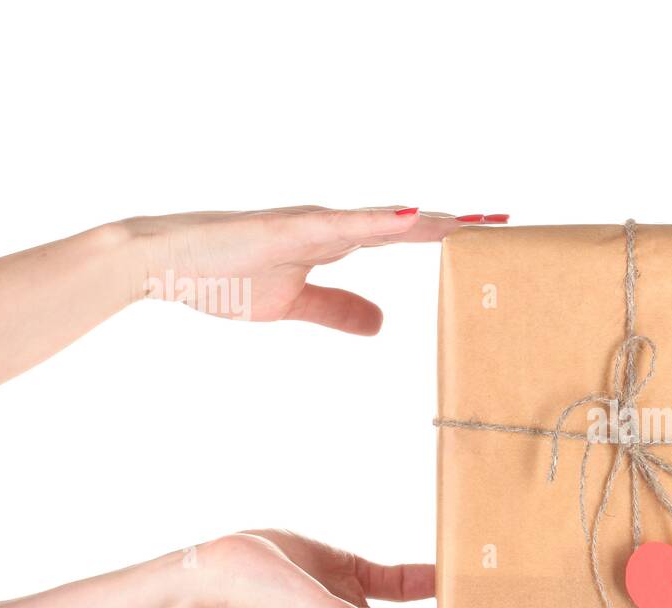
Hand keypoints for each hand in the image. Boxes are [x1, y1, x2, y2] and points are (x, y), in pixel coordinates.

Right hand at [123, 206, 506, 334]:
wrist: (166, 262)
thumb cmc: (224, 274)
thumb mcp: (296, 304)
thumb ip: (338, 310)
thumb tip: (382, 324)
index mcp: (336, 240)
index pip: (404, 236)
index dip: (447, 237)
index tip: (489, 238)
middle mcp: (333, 225)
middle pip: (407, 223)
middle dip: (455, 224)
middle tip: (505, 224)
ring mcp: (312, 223)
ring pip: (384, 219)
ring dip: (430, 220)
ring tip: (476, 221)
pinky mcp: (288, 228)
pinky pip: (340, 224)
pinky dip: (376, 221)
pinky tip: (411, 218)